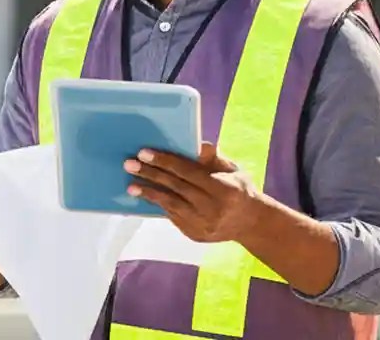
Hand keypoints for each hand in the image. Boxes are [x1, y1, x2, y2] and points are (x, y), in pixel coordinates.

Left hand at [124, 143, 262, 243]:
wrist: (249, 223)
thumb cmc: (238, 189)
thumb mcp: (233, 171)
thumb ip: (214, 159)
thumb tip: (200, 144)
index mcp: (223, 189)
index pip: (188, 172)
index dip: (165, 161)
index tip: (144, 152)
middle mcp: (212, 209)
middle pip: (176, 188)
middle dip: (150, 174)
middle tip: (129, 164)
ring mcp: (203, 224)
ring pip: (170, 205)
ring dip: (148, 193)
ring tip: (131, 185)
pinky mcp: (194, 234)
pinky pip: (172, 216)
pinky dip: (159, 205)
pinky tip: (146, 195)